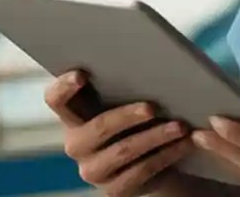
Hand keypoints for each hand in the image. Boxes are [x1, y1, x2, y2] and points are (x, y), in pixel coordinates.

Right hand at [44, 70, 194, 196]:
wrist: (154, 161)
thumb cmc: (139, 120)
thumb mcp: (128, 101)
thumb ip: (126, 83)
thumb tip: (150, 56)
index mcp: (73, 116)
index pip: (56, 100)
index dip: (63, 87)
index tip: (81, 74)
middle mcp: (76, 145)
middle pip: (97, 128)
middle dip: (127, 116)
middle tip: (153, 107)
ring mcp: (93, 170)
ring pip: (124, 151)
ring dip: (155, 136)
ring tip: (179, 126)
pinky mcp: (115, 190)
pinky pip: (141, 171)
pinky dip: (166, 155)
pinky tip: (183, 144)